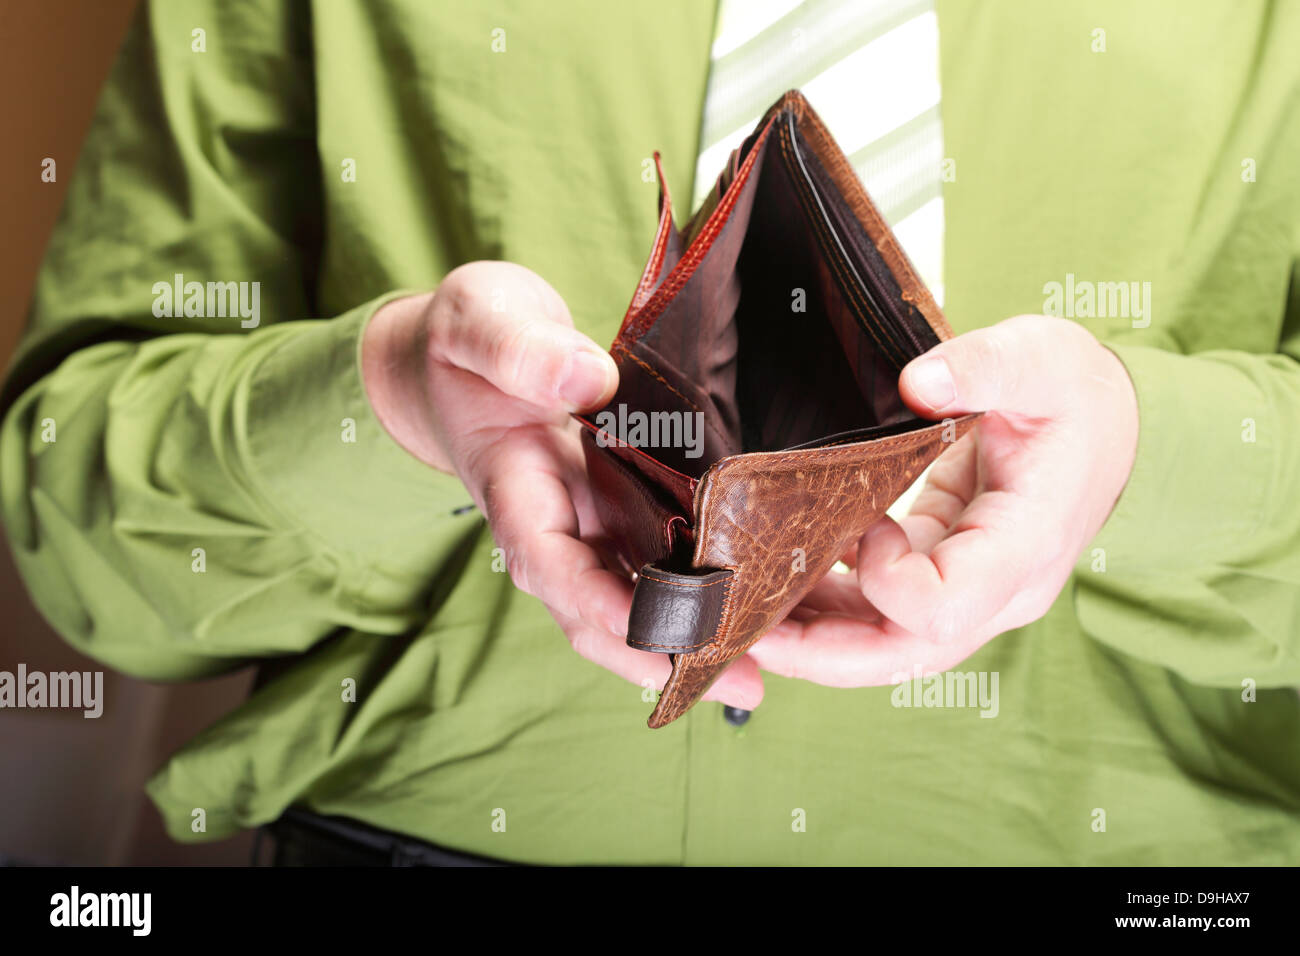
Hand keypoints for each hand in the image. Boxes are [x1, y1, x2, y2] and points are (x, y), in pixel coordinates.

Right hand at [361, 261, 763, 708]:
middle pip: (602, 611)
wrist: (467, 349)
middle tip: (745, 684)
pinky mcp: (624, 507)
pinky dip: (703, 588)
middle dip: (663, 652)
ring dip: (692, 636)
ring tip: (766, 669)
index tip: (658, 633)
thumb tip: (588, 379)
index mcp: (517, 491)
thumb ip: (523, 352)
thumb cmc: (468, 337)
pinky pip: (662, 560)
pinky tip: (760, 606)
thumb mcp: (481, 323)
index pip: (555, 565)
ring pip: (638, 597)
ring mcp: (591, 522)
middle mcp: (557, 525)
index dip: (605, 606)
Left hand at [748, 315, 1138, 685]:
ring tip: (743, 611)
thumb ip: (985, 366)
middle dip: (819, 652)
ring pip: (887, 644)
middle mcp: (999, 590)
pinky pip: (883, 610)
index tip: (860, 520)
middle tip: (743, 630)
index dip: (885, 578)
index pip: (942, 611)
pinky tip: (782, 578)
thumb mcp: (1042, 359)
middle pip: (903, 654)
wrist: (1113, 425)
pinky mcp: (945, 571)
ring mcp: (972, 590)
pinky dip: (830, 604)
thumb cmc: (1077, 394)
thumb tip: (918, 381)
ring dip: (813, 637)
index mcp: (1023, 547)